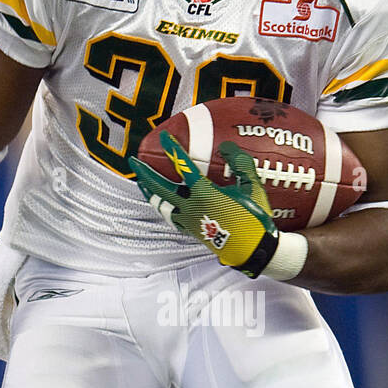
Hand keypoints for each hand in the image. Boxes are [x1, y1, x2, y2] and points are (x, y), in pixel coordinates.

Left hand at [130, 132, 279, 277]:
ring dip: (149, 192)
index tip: (164, 137)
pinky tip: (162, 204)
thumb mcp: (252, 187)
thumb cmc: (254, 218)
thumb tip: (227, 146)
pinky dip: (163, 208)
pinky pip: (171, 217)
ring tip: (141, 183)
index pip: (184, 167)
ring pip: (162, 205)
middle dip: (145, 174)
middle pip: (160, 189)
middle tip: (134, 162)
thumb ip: (240, 164)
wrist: (252, 249)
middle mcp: (192, 207)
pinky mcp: (191, 231)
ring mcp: (189, 221)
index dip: (173, 150)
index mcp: (205, 194)